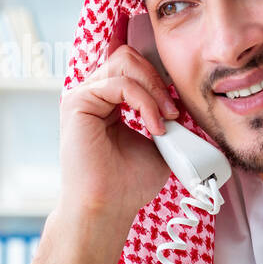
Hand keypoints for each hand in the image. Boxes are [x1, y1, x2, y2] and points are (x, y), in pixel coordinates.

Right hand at [58, 24, 182, 227]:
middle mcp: (94, 94)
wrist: (110, 206)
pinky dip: (144, 102)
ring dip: (154, 90)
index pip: (134, 66)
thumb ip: (168, 119)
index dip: (158, 79)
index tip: (178, 109)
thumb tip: (185, 103)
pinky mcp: (78, 103)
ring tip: (166, 120)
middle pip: (129, 57)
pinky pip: (120, 84)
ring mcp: (84, 96)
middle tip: (174, 112)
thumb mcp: (161, 144)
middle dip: (158, 80)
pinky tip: (155, 126)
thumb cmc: (129, 183)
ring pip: (125, 63)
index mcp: (110, 101)